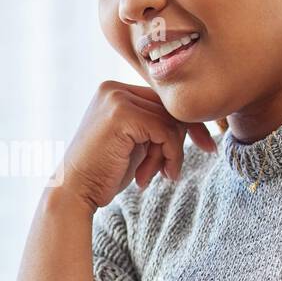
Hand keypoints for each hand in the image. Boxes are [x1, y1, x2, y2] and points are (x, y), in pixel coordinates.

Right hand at [51, 81, 216, 211]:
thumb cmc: (105, 172)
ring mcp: (116, 98)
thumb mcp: (135, 142)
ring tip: (155, 175)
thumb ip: (156, 125)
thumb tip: (196, 120)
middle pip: (169, 108)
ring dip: (170, 154)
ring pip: (170, 121)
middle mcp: (114, 88)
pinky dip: (169, 156)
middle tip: (171, 171)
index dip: (186, 125)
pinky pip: (165, 132)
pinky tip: (152, 176)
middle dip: (179, 142)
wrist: (75, 192)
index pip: (164, 101)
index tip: (206, 146)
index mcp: (115, 90)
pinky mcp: (122, 114)